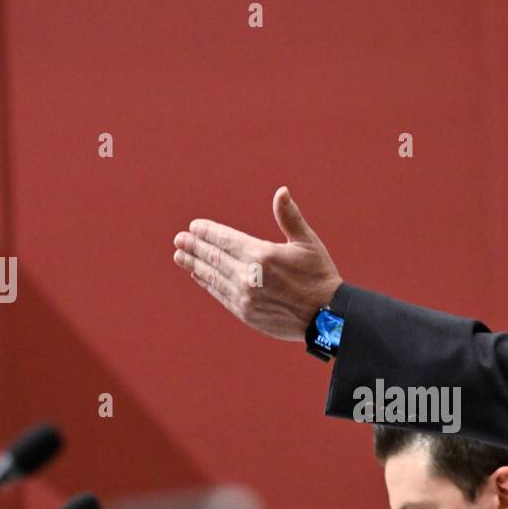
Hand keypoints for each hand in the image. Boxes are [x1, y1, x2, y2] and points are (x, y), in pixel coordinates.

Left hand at [173, 186, 342, 340]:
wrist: (327, 317)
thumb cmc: (319, 276)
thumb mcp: (307, 243)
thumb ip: (289, 217)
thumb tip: (281, 191)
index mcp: (262, 255)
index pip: (226, 240)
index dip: (208, 232)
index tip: (194, 227)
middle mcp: (249, 276)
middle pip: (214, 258)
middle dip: (195, 247)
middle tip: (179, 240)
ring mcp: (245, 297)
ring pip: (213, 277)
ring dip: (195, 265)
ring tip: (180, 256)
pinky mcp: (246, 313)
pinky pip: (220, 295)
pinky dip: (207, 284)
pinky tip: (199, 276)